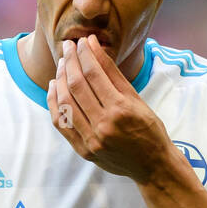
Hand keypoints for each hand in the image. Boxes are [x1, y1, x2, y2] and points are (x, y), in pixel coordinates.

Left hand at [47, 34, 174, 183]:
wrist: (152, 165)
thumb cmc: (149, 128)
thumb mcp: (137, 99)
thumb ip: (113, 73)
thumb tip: (93, 45)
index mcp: (121, 109)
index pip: (95, 74)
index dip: (85, 54)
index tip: (81, 41)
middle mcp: (103, 125)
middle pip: (77, 86)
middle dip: (70, 61)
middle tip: (67, 47)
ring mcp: (91, 140)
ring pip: (65, 103)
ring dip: (60, 79)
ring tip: (62, 64)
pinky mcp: (82, 150)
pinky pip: (61, 123)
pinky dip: (54, 103)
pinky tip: (55, 87)